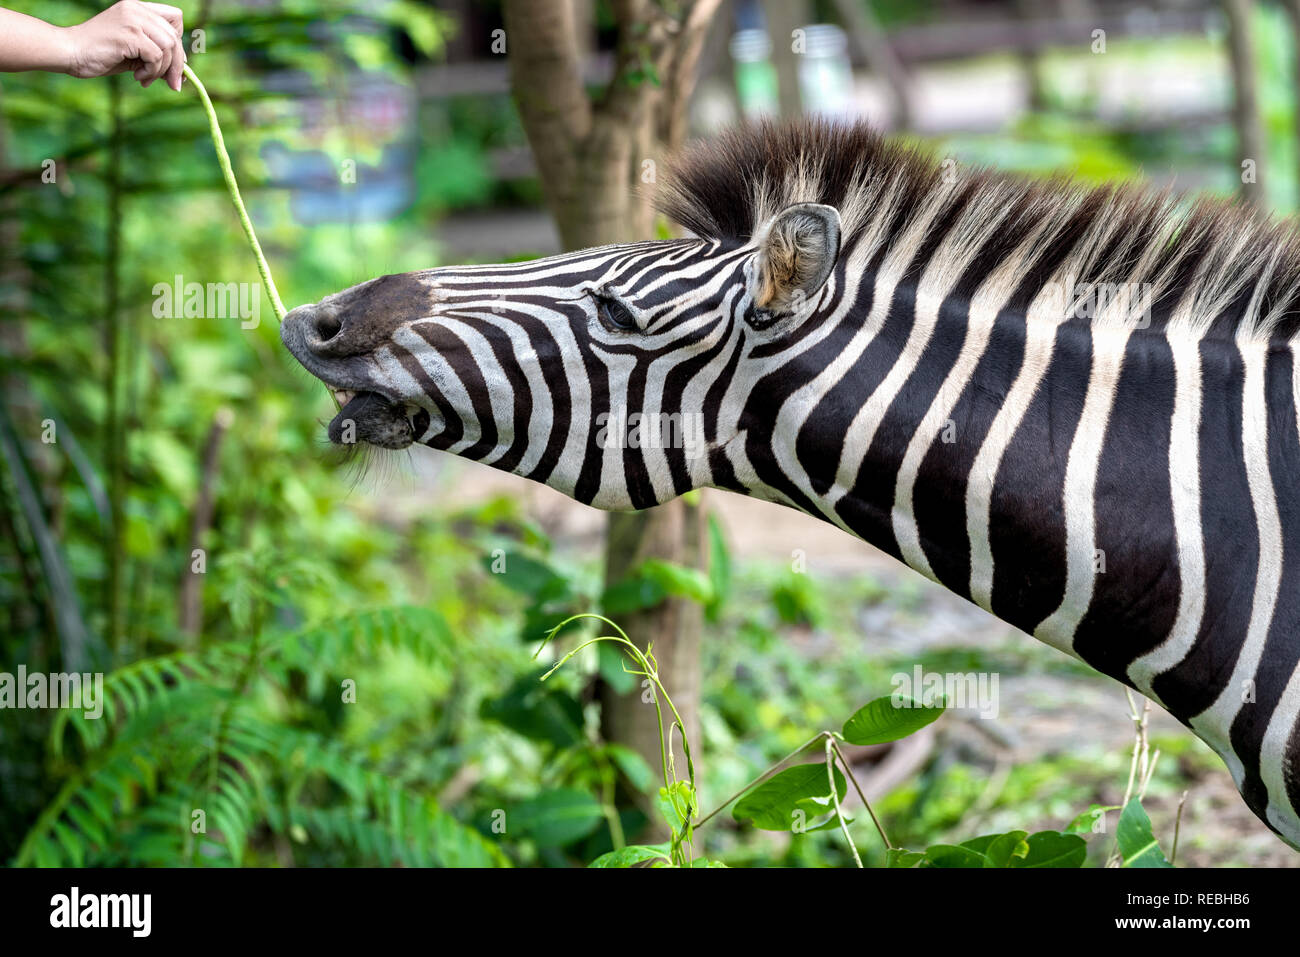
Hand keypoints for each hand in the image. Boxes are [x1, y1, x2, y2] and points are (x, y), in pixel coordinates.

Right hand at [64, 1, 185, 90]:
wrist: (69, 52)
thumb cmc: (101, 54)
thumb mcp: (135, 53)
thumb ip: (156, 55)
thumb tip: (183, 72)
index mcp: (137, 8)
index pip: (175, 18)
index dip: (178, 41)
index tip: (172, 61)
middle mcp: (136, 9)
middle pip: (175, 36)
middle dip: (177, 64)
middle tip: (172, 83)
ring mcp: (132, 19)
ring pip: (169, 46)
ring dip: (162, 69)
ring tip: (145, 78)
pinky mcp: (128, 34)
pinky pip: (156, 56)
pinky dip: (152, 71)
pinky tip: (137, 76)